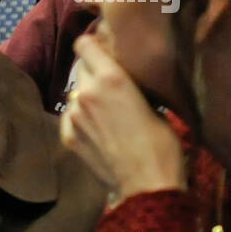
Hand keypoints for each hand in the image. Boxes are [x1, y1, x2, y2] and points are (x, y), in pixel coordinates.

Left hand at [60, 34, 186, 201]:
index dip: (93, 45)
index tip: (104, 51)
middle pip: (80, 66)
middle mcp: (86, 91)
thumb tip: (125, 77)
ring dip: (86, 95)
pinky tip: (96, 129)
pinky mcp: (67, 135)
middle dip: (92, 70)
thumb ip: (132, 86)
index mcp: (111, 78)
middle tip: (109, 83)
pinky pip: (69, 115)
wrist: (148, 188)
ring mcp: (73, 114)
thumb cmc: (162, 146)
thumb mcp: (155, 106)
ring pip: (74, 92)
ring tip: (104, 111)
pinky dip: (80, 117)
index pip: (84, 43)